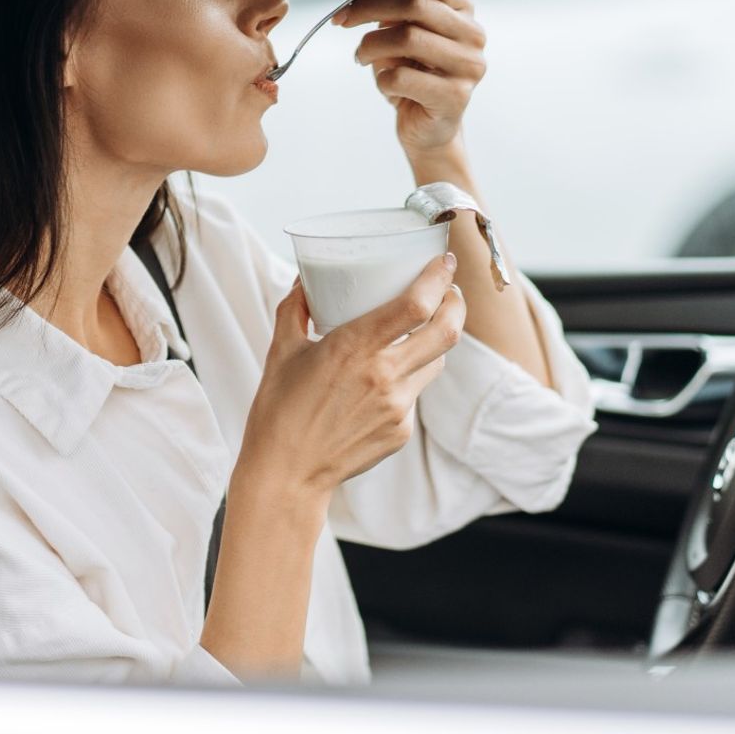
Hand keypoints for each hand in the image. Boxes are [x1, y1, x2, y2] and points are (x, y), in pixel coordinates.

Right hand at [238, 254, 466, 506]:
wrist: (286, 472)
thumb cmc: (278, 410)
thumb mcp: (281, 350)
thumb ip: (294, 309)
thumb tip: (303, 280)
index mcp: (353, 347)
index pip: (416, 304)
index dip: (439, 278)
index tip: (444, 261)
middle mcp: (383, 375)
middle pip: (446, 330)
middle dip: (456, 304)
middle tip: (449, 291)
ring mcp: (397, 406)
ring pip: (435, 361)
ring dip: (434, 340)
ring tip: (420, 330)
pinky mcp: (401, 430)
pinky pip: (415, 393)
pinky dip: (407, 378)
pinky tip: (384, 379)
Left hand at [335, 0, 486, 155]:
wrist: (427, 128)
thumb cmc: (415, 71)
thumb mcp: (405, 24)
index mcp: (463, 9)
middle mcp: (473, 33)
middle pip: (414, 3)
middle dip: (367, 7)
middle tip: (339, 19)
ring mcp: (468, 66)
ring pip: (405, 39)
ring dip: (370, 46)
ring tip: (359, 57)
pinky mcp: (454, 97)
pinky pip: (401, 77)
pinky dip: (381, 79)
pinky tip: (383, 84)